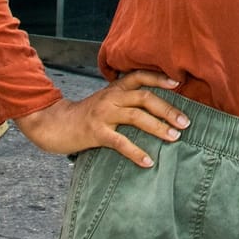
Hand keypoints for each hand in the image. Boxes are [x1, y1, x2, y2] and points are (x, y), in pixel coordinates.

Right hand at [14, 70, 187, 167]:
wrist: (53, 125)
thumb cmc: (84, 116)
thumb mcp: (104, 102)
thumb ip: (124, 101)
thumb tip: (154, 111)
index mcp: (114, 89)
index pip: (139, 77)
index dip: (159, 78)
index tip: (178, 83)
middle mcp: (110, 98)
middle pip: (144, 98)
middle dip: (167, 109)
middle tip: (185, 122)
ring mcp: (103, 114)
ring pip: (136, 117)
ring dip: (158, 127)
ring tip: (175, 137)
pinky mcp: (95, 133)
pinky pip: (120, 142)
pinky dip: (136, 152)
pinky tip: (148, 162)